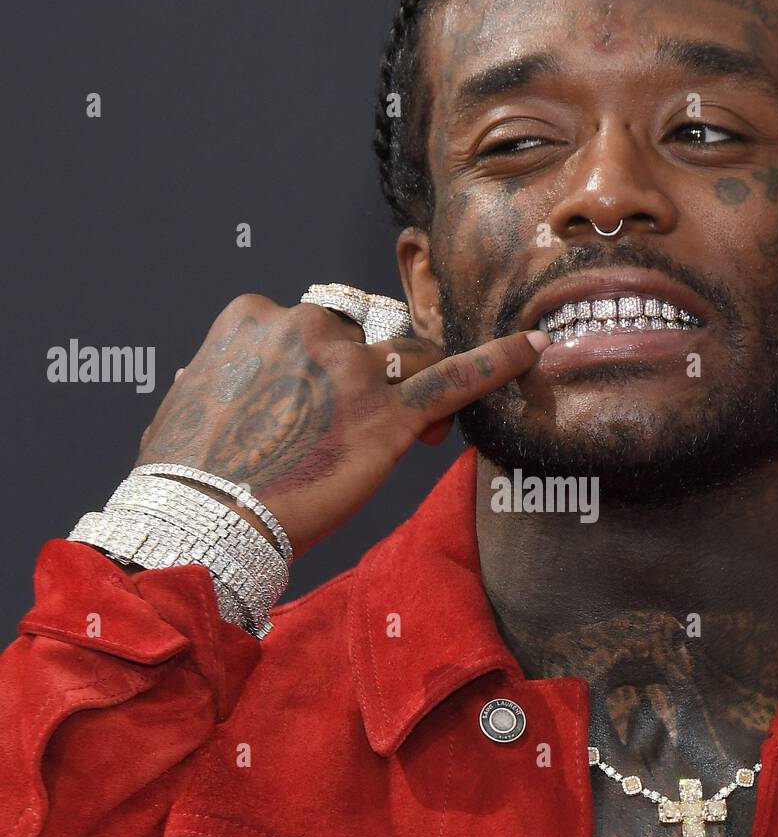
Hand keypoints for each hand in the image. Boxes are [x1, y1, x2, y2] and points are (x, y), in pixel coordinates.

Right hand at [137, 293, 547, 556]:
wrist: (201, 519)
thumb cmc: (183, 473)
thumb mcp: (185, 406)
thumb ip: (212, 379)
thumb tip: (203, 378)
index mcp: (255, 316)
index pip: (310, 324)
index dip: (325, 363)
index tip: (321, 401)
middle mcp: (309, 329)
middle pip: (364, 337)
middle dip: (370, 373)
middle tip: (359, 423)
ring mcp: (354, 372)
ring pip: (408, 355)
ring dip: (411, 384)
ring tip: (411, 429)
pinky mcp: (390, 419)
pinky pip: (457, 381)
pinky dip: (502, 360)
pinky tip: (536, 348)